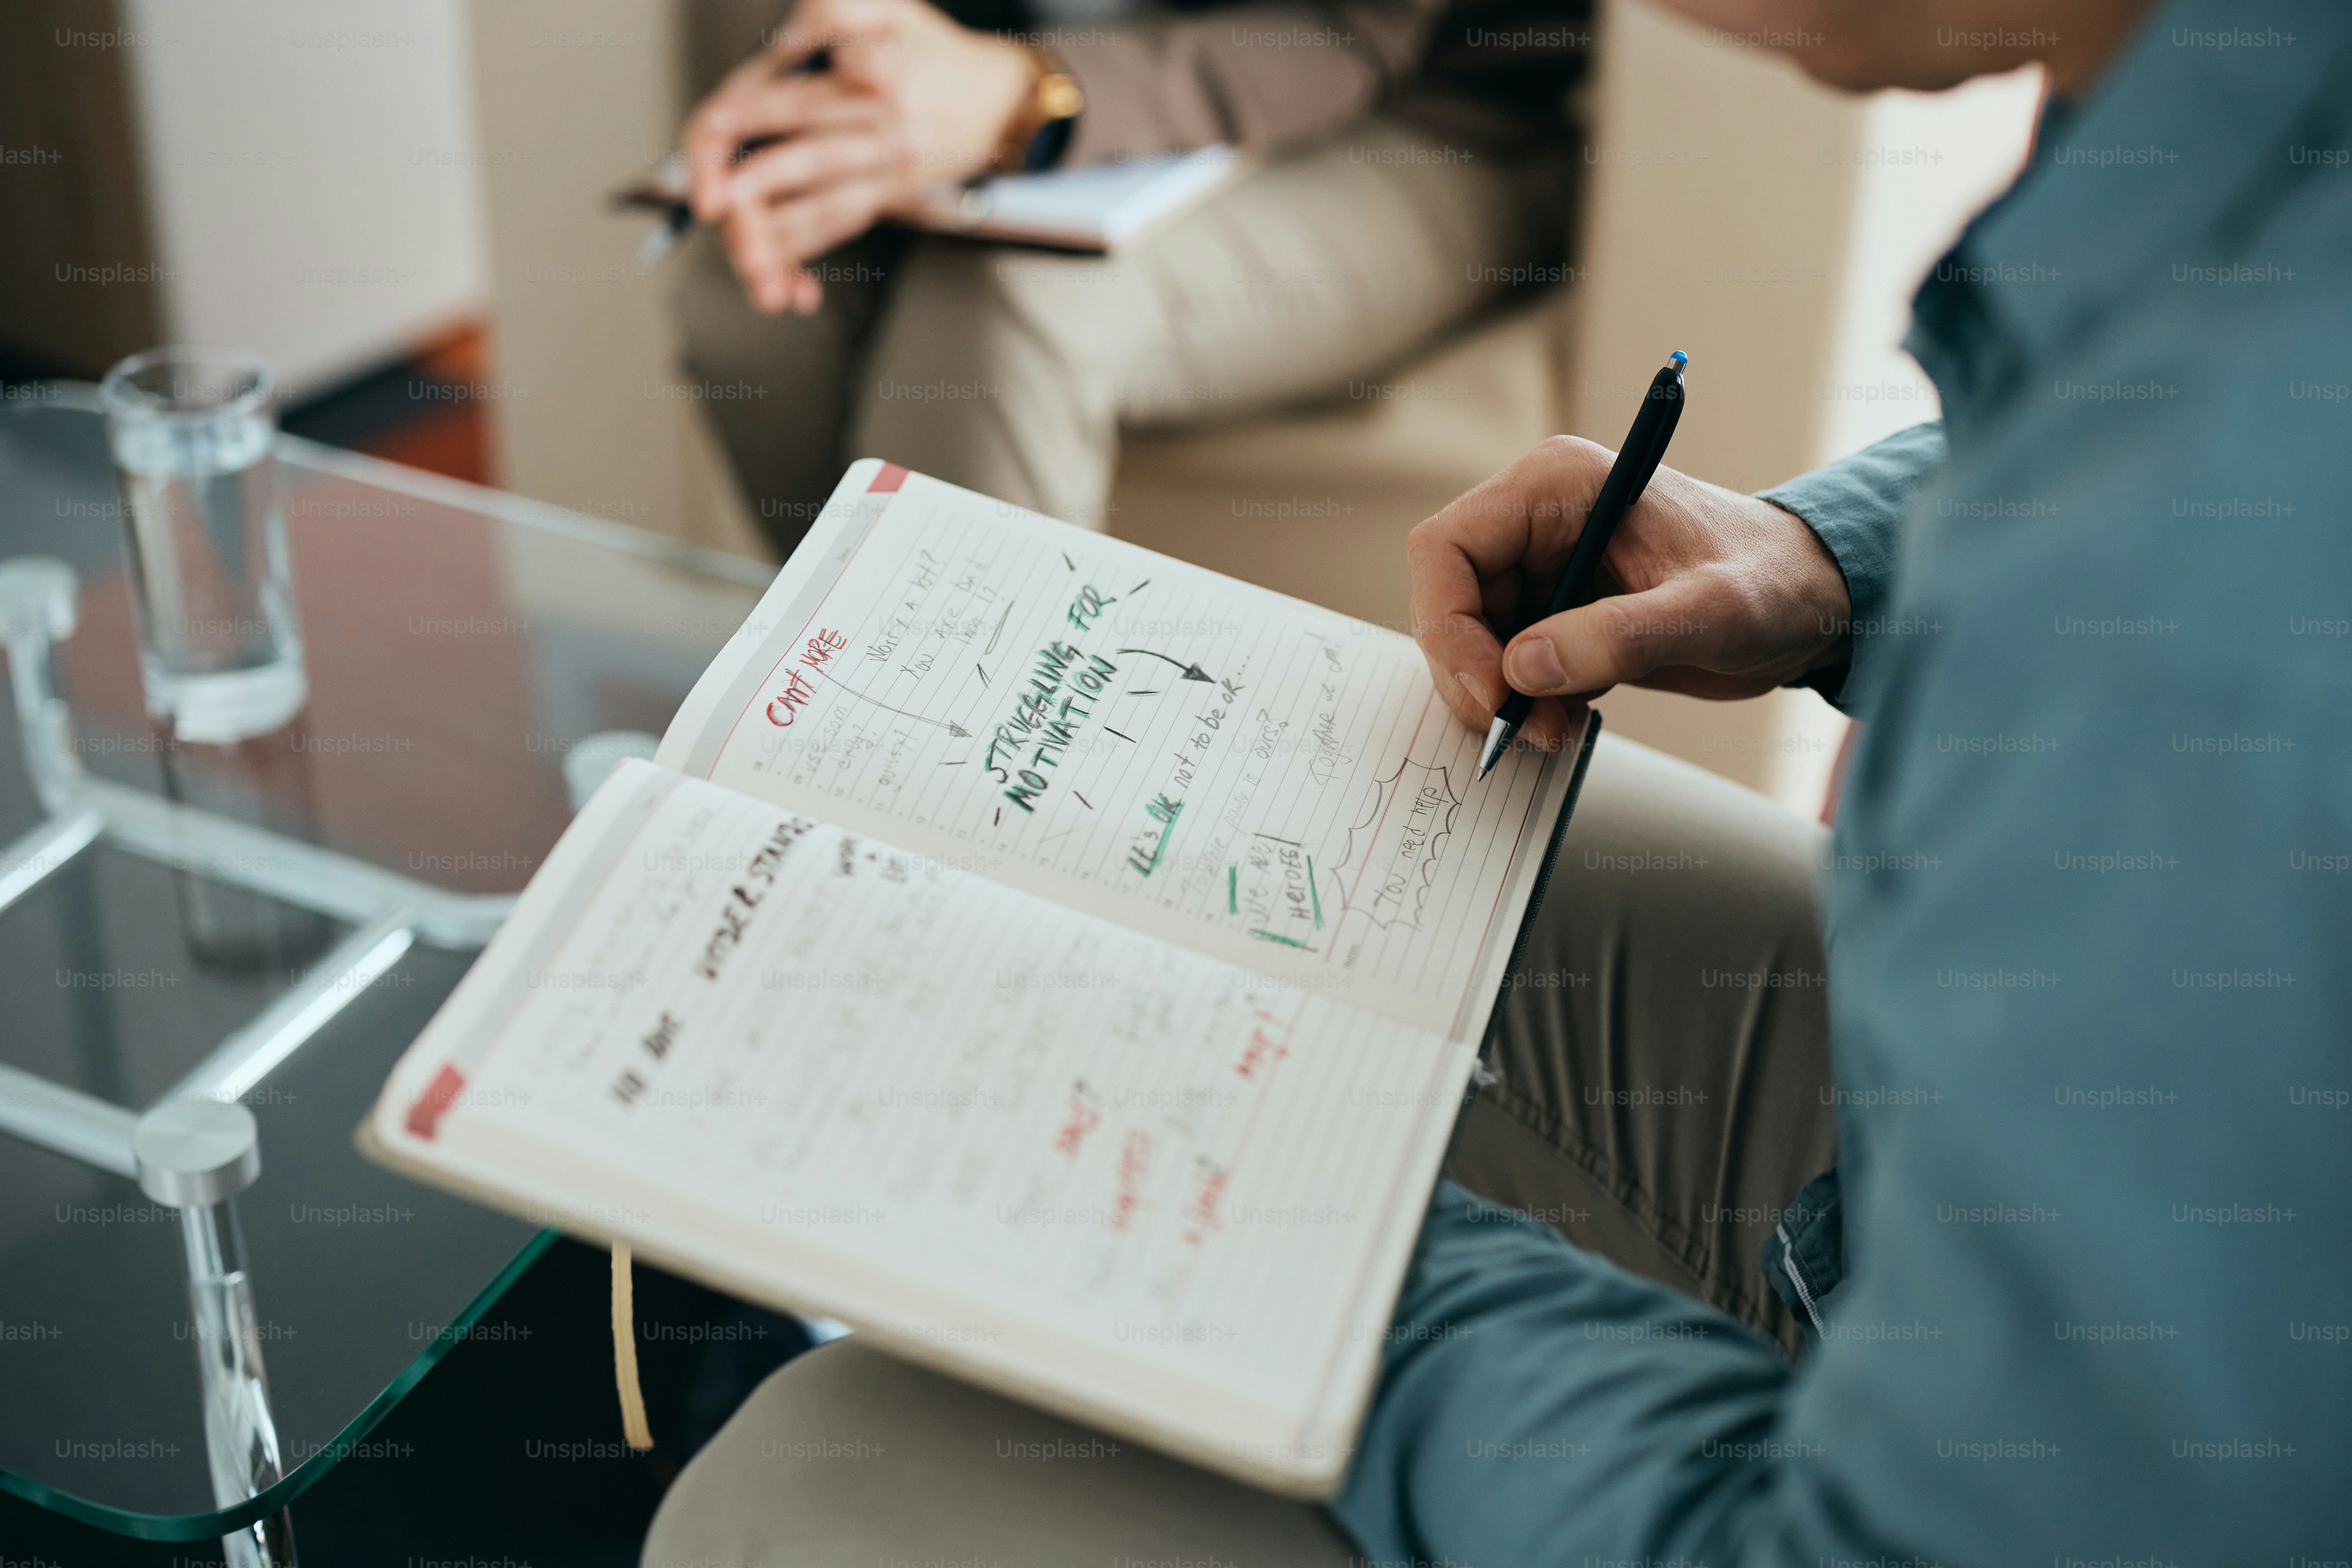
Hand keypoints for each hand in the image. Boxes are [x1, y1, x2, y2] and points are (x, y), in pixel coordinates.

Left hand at [682, 0, 1037, 312]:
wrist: (998, 100)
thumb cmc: (930, 48)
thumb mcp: (888, 7)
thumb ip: (833, 12)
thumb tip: (782, 43)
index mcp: (880, 74)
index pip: (809, 94)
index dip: (758, 109)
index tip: (720, 123)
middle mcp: (887, 126)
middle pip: (813, 157)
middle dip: (758, 180)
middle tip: (715, 197)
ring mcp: (891, 167)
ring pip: (828, 203)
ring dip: (781, 230)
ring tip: (740, 244)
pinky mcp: (891, 194)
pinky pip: (844, 223)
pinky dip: (807, 247)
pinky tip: (775, 265)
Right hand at [1408, 435, 1853, 753]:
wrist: (1811, 601)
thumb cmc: (1774, 582)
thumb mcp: (1710, 611)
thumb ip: (1618, 636)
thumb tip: (1522, 669)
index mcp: (1556, 487)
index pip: (1446, 548)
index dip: (1449, 624)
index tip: (1493, 691)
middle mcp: (1537, 522)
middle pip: (1449, 603)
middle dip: (1475, 675)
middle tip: (1525, 729)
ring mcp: (1544, 570)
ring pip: (1471, 642)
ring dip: (1501, 699)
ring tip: (1556, 731)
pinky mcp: (1558, 615)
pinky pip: (1507, 665)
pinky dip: (1525, 704)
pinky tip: (1569, 720)